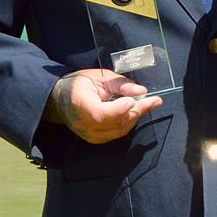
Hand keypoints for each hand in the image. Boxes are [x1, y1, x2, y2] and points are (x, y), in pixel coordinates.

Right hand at [44, 68, 162, 143]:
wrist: (62, 99)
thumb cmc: (81, 84)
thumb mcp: (100, 77)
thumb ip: (120, 84)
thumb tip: (142, 91)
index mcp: (79, 104)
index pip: (100, 114)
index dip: (119, 109)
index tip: (133, 100)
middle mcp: (83, 123)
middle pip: (115, 122)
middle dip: (138, 110)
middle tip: (155, 101)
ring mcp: (89, 134)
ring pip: (120, 129)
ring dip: (136, 116)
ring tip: (147, 103)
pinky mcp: (96, 139)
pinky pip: (118, 133)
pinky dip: (129, 122)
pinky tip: (133, 111)